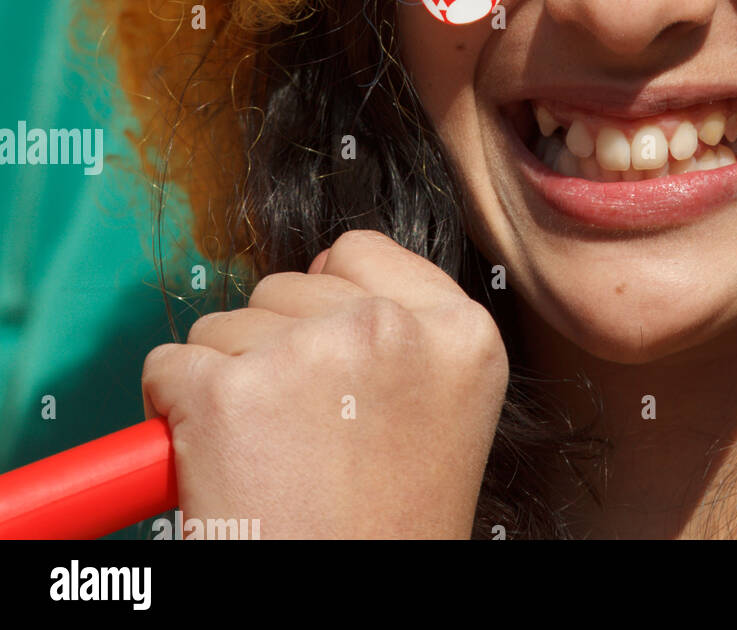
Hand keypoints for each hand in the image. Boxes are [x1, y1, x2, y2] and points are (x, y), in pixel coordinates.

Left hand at [142, 230, 508, 537]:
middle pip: (290, 285)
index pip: (362, 251)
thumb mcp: (445, 408)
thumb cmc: (387, 529)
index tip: (334, 364)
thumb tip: (322, 265)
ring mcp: (306, 353)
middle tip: (305, 434)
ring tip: (272, 457)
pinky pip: (168, 365)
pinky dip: (174, 410)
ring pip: (227, 322)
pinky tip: (222, 460)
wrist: (347, 615)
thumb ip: (403, 327)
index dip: (332, 304)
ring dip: (230, 378)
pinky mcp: (225, 391)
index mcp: (460, 330)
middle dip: (278, 346)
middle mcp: (389, 327)